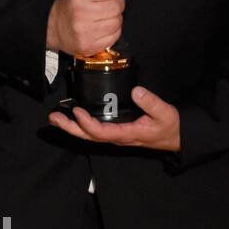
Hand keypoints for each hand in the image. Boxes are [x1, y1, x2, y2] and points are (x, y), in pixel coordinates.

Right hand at [46, 0, 140, 57]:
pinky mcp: (90, 46)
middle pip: (118, 5)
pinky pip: (115, 36)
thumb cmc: (69, 6)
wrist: (52, 28)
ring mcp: (85, 32)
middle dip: (116, 3)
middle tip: (105, 4)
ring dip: (114, 18)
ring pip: (118, 21)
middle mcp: (81, 14)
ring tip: (102, 17)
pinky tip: (101, 28)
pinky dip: (112, 31)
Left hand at [48, 86, 180, 151]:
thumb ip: (151, 103)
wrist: (175, 137)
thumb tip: (136, 91)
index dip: (87, 123)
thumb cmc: (169, 126)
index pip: (101, 132)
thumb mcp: (165, 113)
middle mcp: (116, 137)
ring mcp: (114, 135)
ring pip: (88, 135)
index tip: (76, 111)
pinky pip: (94, 131)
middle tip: (53, 118)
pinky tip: (72, 117)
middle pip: (88, 136)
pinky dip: (80, 125)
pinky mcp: (115, 131)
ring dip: (71, 127)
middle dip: (70, 127)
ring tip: (55, 118)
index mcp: (126, 134)